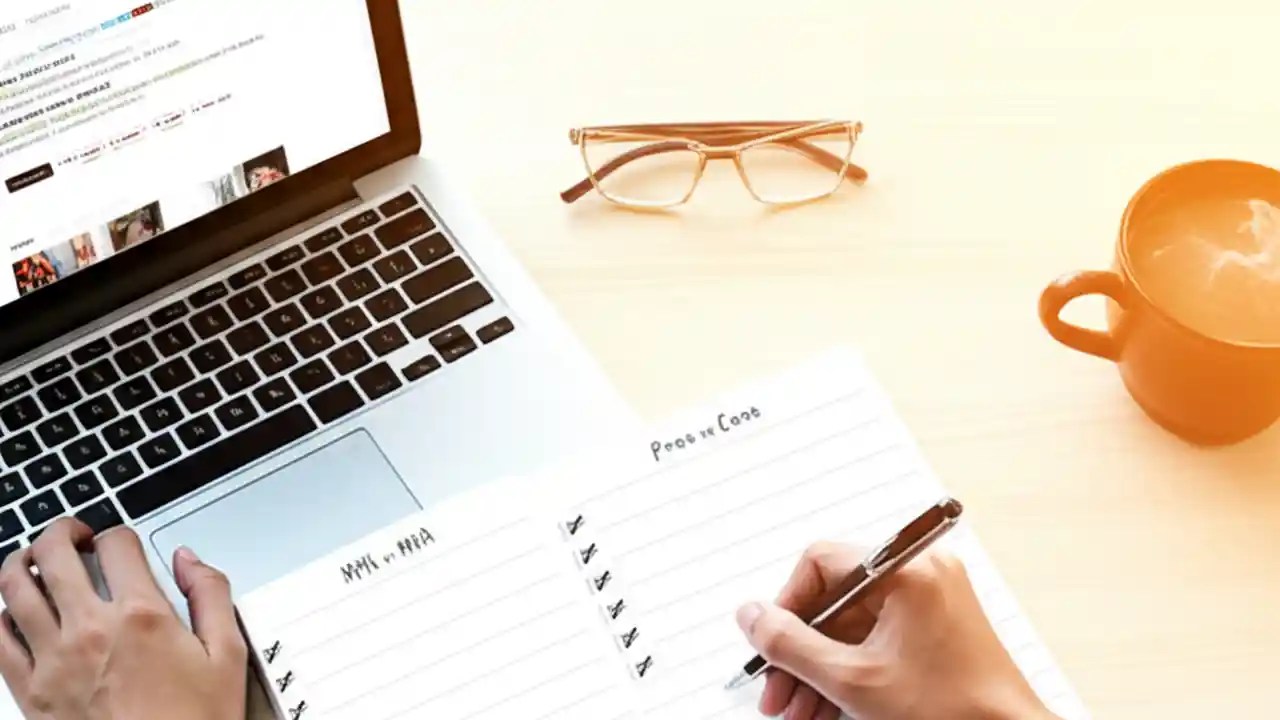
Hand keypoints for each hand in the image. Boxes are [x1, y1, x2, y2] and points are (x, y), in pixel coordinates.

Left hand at [0, 519, 246, 719]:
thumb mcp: (228, 654)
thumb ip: (212, 595)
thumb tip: (189, 559)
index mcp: (142, 616)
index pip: (116, 544)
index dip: (118, 533)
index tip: (121, 543)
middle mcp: (91, 630)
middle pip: (54, 552)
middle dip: (61, 531)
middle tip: (72, 536)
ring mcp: (53, 660)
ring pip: (14, 587)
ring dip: (22, 561)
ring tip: (36, 560)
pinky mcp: (30, 691)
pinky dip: (0, 615)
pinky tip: (14, 612)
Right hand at [735, 542, 1057, 719]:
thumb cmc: (954, 708)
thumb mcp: (852, 680)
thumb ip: (790, 646)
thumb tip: (751, 617)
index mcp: (906, 570)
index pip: (822, 562)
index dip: (787, 604)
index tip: (770, 639)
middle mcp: (922, 574)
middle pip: (834, 600)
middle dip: (800, 652)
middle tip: (777, 689)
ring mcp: (932, 600)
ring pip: (852, 626)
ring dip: (819, 668)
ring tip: (797, 709)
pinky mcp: (936, 626)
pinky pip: (876, 639)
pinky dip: (849, 670)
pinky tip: (826, 705)